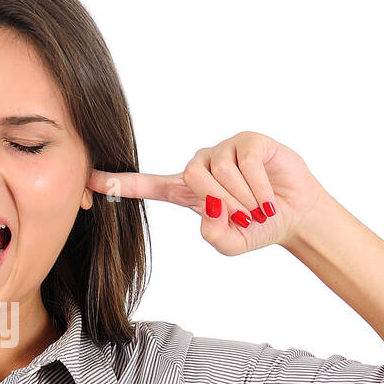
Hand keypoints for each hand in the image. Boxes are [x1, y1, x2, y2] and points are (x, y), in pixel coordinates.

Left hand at [87, 131, 329, 255]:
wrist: (294, 215)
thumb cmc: (257, 227)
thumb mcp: (231, 243)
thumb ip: (213, 235)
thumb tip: (208, 210)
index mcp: (186, 191)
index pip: (146, 184)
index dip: (119, 183)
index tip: (89, 180)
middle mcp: (200, 166)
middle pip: (191, 175)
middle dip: (221, 203)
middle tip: (244, 217)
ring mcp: (224, 150)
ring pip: (219, 170)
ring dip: (243, 199)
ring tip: (258, 208)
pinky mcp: (248, 141)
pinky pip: (245, 162)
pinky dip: (258, 188)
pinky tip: (268, 196)